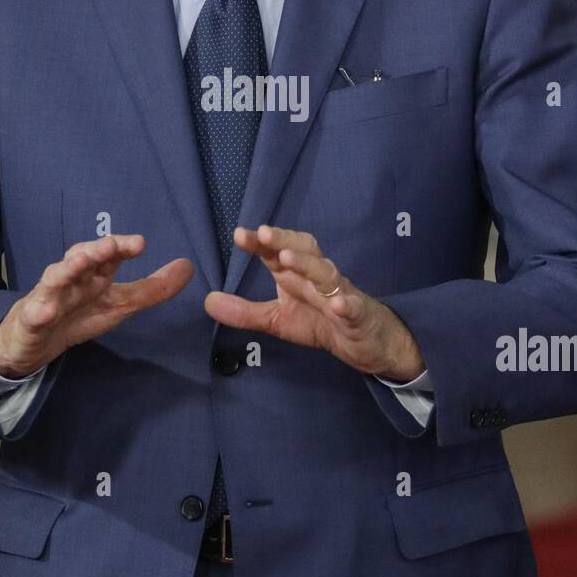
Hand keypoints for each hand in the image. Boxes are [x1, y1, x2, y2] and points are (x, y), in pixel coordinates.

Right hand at [0, 235, 192, 376]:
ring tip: (80, 262)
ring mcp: (49, 296)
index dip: (121, 247)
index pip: (108, 255)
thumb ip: (153, 288)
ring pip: (56, 277)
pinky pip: (35, 313)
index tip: (140, 243)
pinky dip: (41, 309)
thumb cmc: (77, 314)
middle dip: (95, 250)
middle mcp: (71, 278)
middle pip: (81, 258)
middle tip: (111, 245)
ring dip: (67, 269)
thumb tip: (188, 266)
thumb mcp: (120, 304)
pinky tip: (47, 309)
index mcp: (93, 274)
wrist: (32, 341)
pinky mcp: (32, 318)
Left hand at [204, 225, 424, 380]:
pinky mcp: (360, 317)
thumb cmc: (322, 322)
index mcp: (299, 275)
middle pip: (305, 253)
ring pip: (328, 275)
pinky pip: (354, 308)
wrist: (370, 341)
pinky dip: (347, 304)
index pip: (279, 252)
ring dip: (309, 266)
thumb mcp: (279, 319)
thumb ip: (245, 312)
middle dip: (285, 242)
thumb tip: (207, 301)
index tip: (240, 234)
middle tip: (265, 235)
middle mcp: (320, 278)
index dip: (262, 242)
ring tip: (288, 261)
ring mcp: (342, 294)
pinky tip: (338, 304)